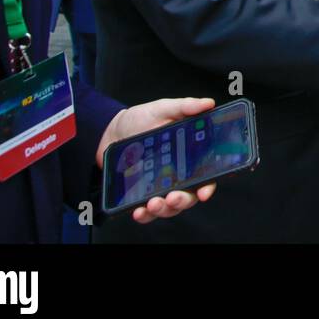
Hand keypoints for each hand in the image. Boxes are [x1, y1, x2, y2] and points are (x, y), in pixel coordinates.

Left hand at [97, 97, 218, 223]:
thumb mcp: (163, 108)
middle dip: (183, 201)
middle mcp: (178, 175)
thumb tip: (208, 103)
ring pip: (170, 207)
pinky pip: (147, 211)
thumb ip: (186, 106)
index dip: (208, 186)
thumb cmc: (140, 119)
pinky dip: (145, 215)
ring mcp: (159, 187)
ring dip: (165, 209)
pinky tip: (139, 210)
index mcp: (188, 156)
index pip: (206, 175)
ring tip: (154, 203)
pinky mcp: (141, 195)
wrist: (110, 131)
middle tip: (174, 197)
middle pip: (189, 196)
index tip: (204, 191)